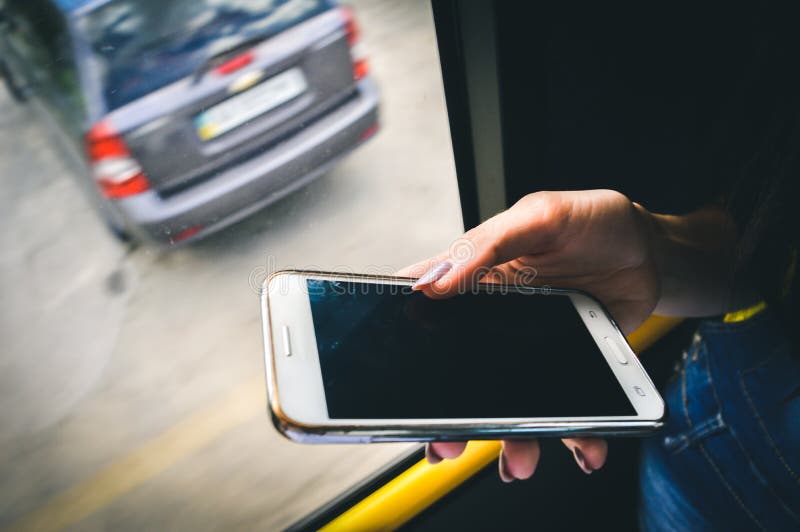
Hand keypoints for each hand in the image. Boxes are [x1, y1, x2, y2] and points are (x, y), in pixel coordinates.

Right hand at [398, 190, 659, 479]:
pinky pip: (565, 412)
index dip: (400, 338)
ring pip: (507, 405)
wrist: (653, 251)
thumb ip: (486, 246)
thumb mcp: (539, 218)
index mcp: (476, 278)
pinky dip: (574, 439)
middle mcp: (494, 320)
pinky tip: (584, 449)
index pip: (423, 307)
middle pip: (456, 374)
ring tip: (520, 459)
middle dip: (450, 417)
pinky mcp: (569, 371)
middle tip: (447, 443)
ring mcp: (529, 350)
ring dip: (509, 440)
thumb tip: (433, 283)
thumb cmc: (594, 221)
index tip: (386, 373)